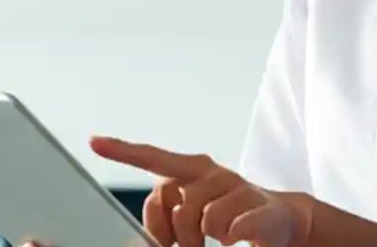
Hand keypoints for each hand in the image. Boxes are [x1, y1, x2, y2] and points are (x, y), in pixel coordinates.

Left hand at [91, 136, 313, 246]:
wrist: (281, 221)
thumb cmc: (229, 215)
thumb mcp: (195, 209)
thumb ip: (168, 210)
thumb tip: (148, 232)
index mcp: (193, 169)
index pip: (153, 158)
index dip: (123, 151)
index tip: (94, 141)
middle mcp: (214, 172)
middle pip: (177, 201)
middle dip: (179, 234)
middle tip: (189, 246)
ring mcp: (239, 187)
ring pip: (206, 219)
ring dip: (207, 238)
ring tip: (220, 238)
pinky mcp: (261, 207)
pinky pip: (234, 228)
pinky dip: (233, 237)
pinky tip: (238, 236)